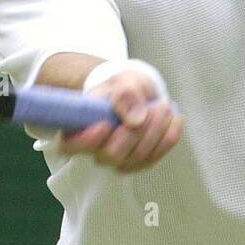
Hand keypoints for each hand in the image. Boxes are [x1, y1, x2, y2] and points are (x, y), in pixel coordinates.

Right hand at [58, 70, 183, 172]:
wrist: (138, 93)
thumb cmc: (122, 87)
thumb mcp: (123, 81)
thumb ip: (125, 94)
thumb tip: (135, 119)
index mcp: (78, 128)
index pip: (70, 146)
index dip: (86, 140)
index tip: (105, 124)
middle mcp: (95, 150)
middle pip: (112, 154)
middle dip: (136, 131)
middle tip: (155, 106)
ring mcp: (118, 160)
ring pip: (137, 158)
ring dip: (156, 131)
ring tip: (164, 106)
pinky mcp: (139, 163)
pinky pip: (155, 158)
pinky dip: (169, 138)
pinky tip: (175, 120)